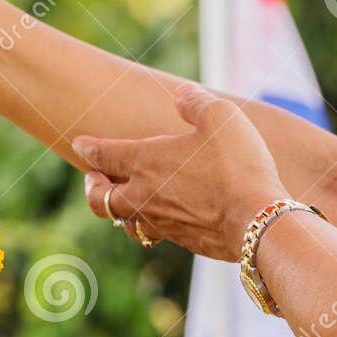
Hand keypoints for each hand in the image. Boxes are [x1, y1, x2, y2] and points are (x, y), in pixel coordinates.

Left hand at [74, 85, 286, 260]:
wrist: (257, 220)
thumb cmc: (236, 165)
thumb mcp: (220, 117)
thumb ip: (196, 102)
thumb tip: (182, 94)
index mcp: (146, 162)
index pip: (103, 154)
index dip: (88, 148)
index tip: (79, 144)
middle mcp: (145, 196)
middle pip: (101, 199)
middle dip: (92, 187)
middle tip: (91, 179)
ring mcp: (163, 223)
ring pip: (127, 222)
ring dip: (120, 212)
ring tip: (123, 203)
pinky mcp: (184, 242)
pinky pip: (158, 235)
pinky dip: (153, 225)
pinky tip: (165, 219)